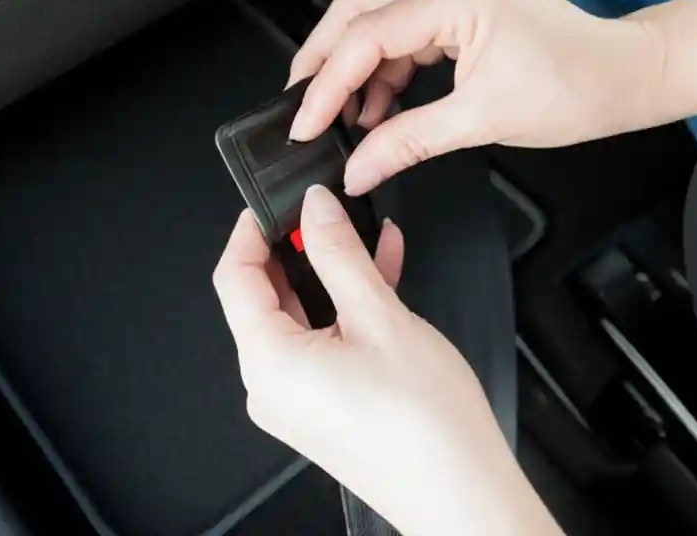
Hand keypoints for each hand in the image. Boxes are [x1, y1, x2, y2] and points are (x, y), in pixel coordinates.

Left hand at [212, 186, 560, 535]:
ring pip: (298, 318)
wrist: (462, 495)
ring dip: (329, 277)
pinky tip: (378, 279)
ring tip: (367, 239)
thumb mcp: (380, 316)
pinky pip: (318, 344)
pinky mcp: (322, 409)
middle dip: (298, 251)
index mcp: (268, 363)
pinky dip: (342, 311)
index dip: (251, 230)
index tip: (279, 201)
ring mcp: (295, 401)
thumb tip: (317, 210)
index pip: (234, 277)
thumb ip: (340, 254)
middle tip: (329, 213)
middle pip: (263, 298)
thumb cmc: (426, 427)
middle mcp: (270, 387)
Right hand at [287, 0, 664, 194]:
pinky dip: (383, 67)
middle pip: (356, 11)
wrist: (625, 76)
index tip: (306, 122)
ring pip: (374, 18)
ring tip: (345, 119)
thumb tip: (358, 167)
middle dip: (323, 62)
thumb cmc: (577, 86)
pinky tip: (378, 105)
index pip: (366, 35)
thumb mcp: (481, 122)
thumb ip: (407, 142)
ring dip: (353, 68)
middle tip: (302, 109)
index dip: (327, 83)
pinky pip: (401, 28)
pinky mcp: (459, 1)